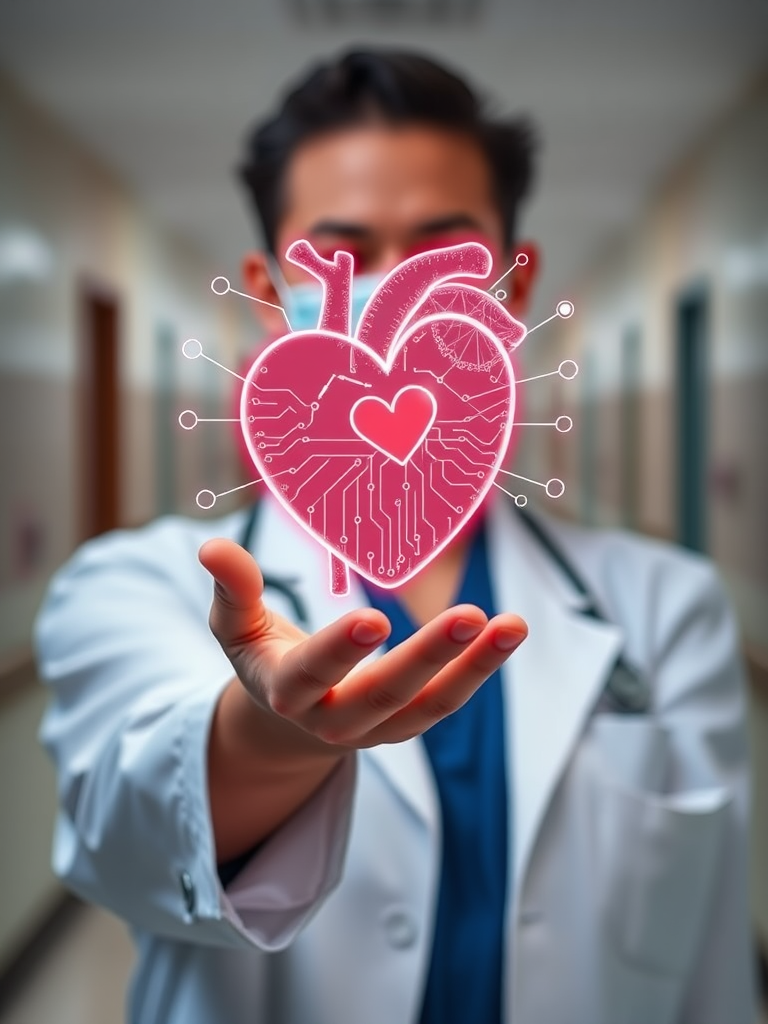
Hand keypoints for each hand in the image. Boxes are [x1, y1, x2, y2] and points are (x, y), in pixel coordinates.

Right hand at [199, 538, 526, 753]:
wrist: (289, 720)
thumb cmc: (263, 657)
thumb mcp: (236, 627)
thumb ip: (232, 590)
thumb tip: (211, 548)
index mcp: (284, 692)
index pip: (310, 675)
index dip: (339, 652)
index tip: (373, 618)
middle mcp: (333, 721)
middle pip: (383, 696)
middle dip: (426, 657)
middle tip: (469, 616)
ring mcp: (377, 729)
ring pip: (430, 705)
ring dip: (474, 667)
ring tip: (513, 625)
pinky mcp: (408, 723)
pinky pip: (448, 700)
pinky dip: (479, 669)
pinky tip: (509, 631)